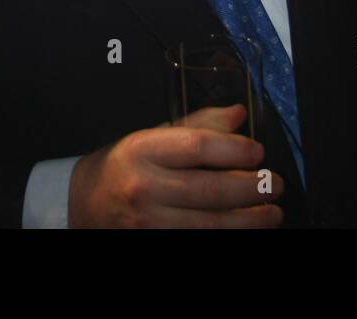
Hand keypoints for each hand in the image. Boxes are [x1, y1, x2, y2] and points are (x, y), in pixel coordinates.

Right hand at [68, 104, 283, 227]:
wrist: (82, 204)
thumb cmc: (122, 167)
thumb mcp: (151, 136)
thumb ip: (197, 125)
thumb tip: (239, 114)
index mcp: (143, 150)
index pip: (197, 146)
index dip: (235, 149)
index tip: (258, 152)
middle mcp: (144, 186)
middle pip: (210, 189)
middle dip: (252, 189)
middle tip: (274, 185)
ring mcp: (147, 221)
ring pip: (210, 223)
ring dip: (249, 220)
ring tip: (272, 212)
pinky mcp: (153, 241)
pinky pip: (199, 240)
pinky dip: (227, 235)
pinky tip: (245, 229)